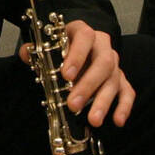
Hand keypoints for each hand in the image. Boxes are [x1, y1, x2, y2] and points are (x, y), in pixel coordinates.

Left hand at [18, 19, 133, 127]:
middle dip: (88, 85)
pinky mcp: (121, 79)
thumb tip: (27, 54)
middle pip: (103, 62)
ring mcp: (114, 63)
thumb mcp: (48, 46)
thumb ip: (36, 51)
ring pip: (114, 79)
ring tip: (93, 120)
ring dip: (104, 101)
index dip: (77, 55)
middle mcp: (102, 47)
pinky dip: (124, 106)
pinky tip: (117, 120)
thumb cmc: (63, 48)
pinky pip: (127, 91)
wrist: (79, 47)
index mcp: (84, 33)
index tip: (66, 75)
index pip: (85, 37)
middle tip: (74, 104)